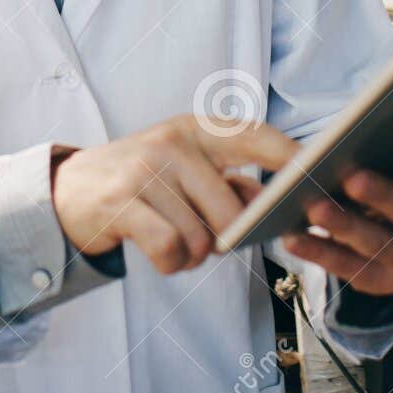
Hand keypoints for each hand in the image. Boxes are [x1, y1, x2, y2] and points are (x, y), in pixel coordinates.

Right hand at [50, 113, 297, 275]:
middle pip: (234, 208)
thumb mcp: (185, 165)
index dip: (291, 159)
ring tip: (175, 239)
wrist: (70, 190)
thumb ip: (229, 178)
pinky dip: (171, 264)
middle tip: (208, 236)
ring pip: (202, 237)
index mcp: (196, 128)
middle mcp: (173, 142)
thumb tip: (282, 201)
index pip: (256, 138)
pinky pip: (172, 252)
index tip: (322, 180)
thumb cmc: (144, 180)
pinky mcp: (122, 203)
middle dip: (228, 236)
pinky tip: (157, 249)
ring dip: (194, 254)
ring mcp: (146, 170)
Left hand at [281, 136, 392, 296]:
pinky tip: (293, 237)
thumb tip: (334, 138)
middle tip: (352, 178)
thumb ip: (369, 145)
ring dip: (345, 225)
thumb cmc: (387, 177)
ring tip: (314, 207)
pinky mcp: (382, 281)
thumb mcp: (389, 159)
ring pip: (377, 244)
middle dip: (381, 194)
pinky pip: (349, 268)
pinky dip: (319, 252)